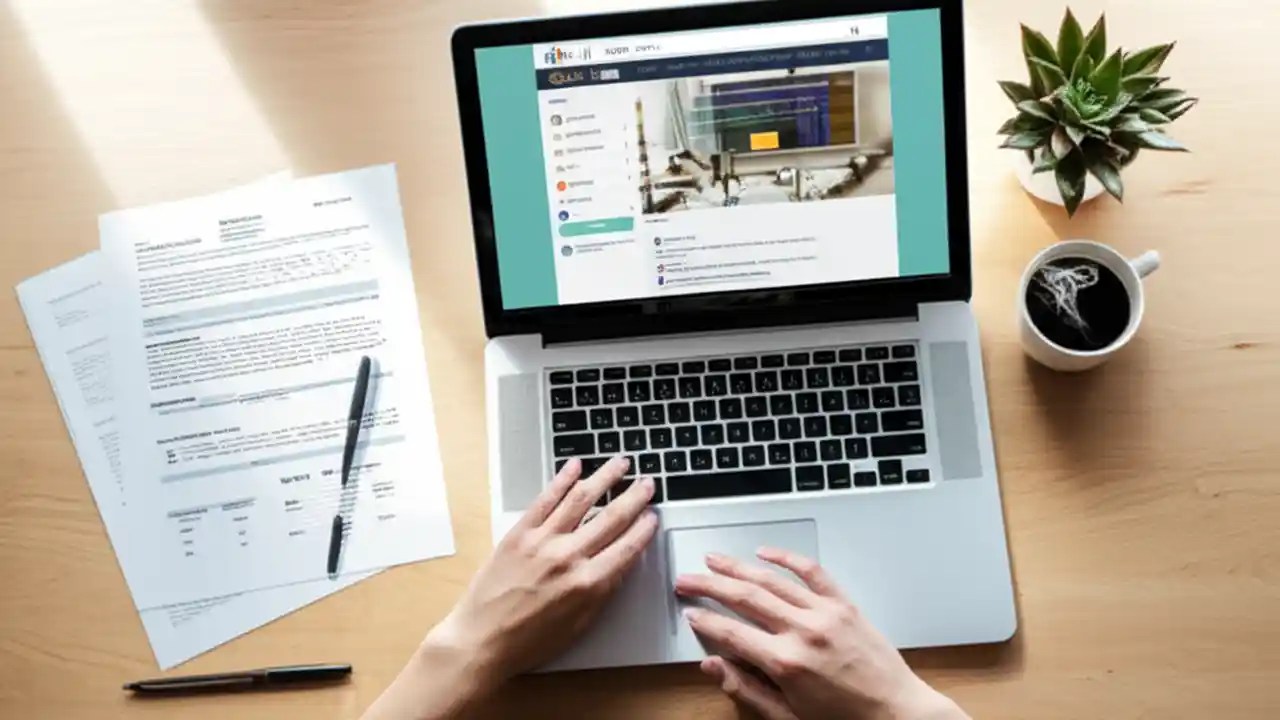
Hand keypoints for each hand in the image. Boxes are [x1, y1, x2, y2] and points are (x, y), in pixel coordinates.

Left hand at [363, 456, 657, 719]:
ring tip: (620, 463)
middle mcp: (568, 557)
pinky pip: (545, 499)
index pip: (627, 546)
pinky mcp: (519, 533)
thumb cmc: (529, 641)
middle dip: (634, 497)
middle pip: (611, 517)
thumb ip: (603, 591)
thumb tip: (622, 564)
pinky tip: (575, 467)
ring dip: (604, 477)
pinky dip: (562, 480)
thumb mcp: (579, 625)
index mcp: (588, 583)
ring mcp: (542, 541)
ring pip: (581, 499)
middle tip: (647, 482)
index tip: (653, 515)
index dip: (644, 528)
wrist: (482, 640)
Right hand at [676, 549, 968, 719]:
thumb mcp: (788, 717)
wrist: (898, 714)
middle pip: (745, 597)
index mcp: (787, 663)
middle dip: (710, 585)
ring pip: (772, 580)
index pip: (732, 633)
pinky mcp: (845, 605)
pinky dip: (787, 558)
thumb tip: (713, 667)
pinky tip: (766, 552)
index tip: (690, 612)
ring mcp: (826, 614)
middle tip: (687, 579)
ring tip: (714, 559)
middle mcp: (804, 631)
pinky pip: (813, 572)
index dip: (706, 621)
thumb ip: (747, 691)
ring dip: (738, 567)